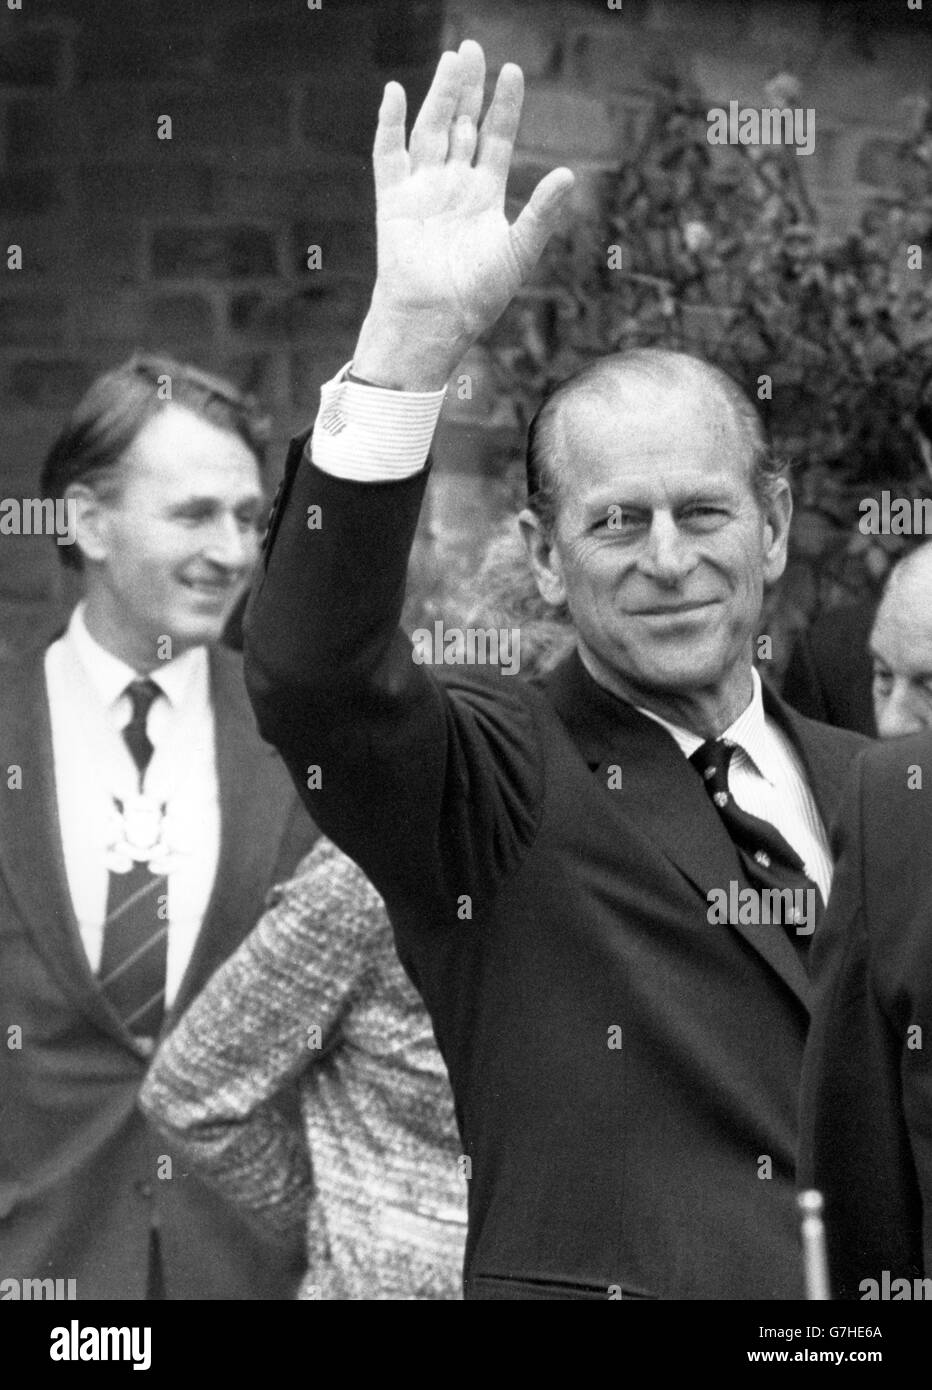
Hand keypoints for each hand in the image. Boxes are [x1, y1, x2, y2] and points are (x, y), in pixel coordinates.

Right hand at [353, 40, 574, 389]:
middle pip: (461, 123)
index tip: (512, 71)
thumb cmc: (478, 296)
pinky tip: (394, 92)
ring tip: (451, 59)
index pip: (495, 136)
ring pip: (431, 129)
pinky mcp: (393, 200)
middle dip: (469, 88)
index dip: (503, 105)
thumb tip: (569, 174)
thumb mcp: (519, 251)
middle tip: (474, 47)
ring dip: (440, 95)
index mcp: (484, 193)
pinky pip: (389, 154)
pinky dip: (388, 124)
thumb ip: (541, 213)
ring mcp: (422, 189)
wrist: (436, 322)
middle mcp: (453, 184)